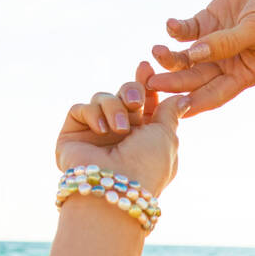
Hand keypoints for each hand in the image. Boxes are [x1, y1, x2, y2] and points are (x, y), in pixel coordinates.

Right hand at [56, 61, 191, 198]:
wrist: (115, 188)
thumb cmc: (146, 166)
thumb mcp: (166, 137)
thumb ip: (169, 113)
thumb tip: (182, 99)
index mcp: (145, 137)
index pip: (144, 103)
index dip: (145, 84)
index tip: (147, 67)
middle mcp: (120, 135)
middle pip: (123, 95)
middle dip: (131, 91)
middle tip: (135, 100)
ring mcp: (95, 134)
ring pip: (102, 98)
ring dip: (114, 107)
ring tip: (119, 128)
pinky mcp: (72, 134)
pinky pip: (80, 108)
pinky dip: (93, 114)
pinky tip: (102, 130)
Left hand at [147, 0, 254, 115]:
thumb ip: (225, 43)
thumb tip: (194, 54)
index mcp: (244, 74)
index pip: (215, 95)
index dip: (194, 103)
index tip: (173, 109)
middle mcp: (228, 63)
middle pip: (195, 79)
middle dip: (173, 81)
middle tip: (149, 80)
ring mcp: (215, 44)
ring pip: (186, 58)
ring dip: (170, 57)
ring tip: (156, 50)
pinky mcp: (208, 22)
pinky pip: (186, 32)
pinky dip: (176, 30)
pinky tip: (170, 25)